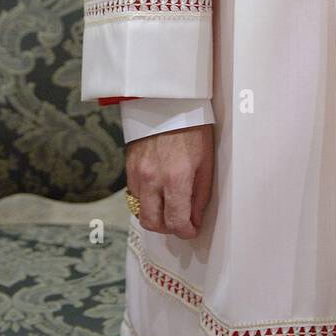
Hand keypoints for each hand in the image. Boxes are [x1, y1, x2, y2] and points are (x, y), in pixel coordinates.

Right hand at [126, 123, 213, 238]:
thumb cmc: (193, 130)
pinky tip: (158, 193)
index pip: (176, 221)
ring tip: (169, 207)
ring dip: (155, 216)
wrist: (168, 104)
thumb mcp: (206, 161)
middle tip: (180, 222)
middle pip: (153, 223)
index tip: (192, 230)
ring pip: (140, 212)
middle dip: (168, 229)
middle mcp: (153, 179)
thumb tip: (195, 220)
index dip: (186, 231)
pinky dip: (146, 201)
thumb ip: (201, 195)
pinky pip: (134, 196)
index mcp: (176, 178)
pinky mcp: (129, 168)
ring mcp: (138, 174)